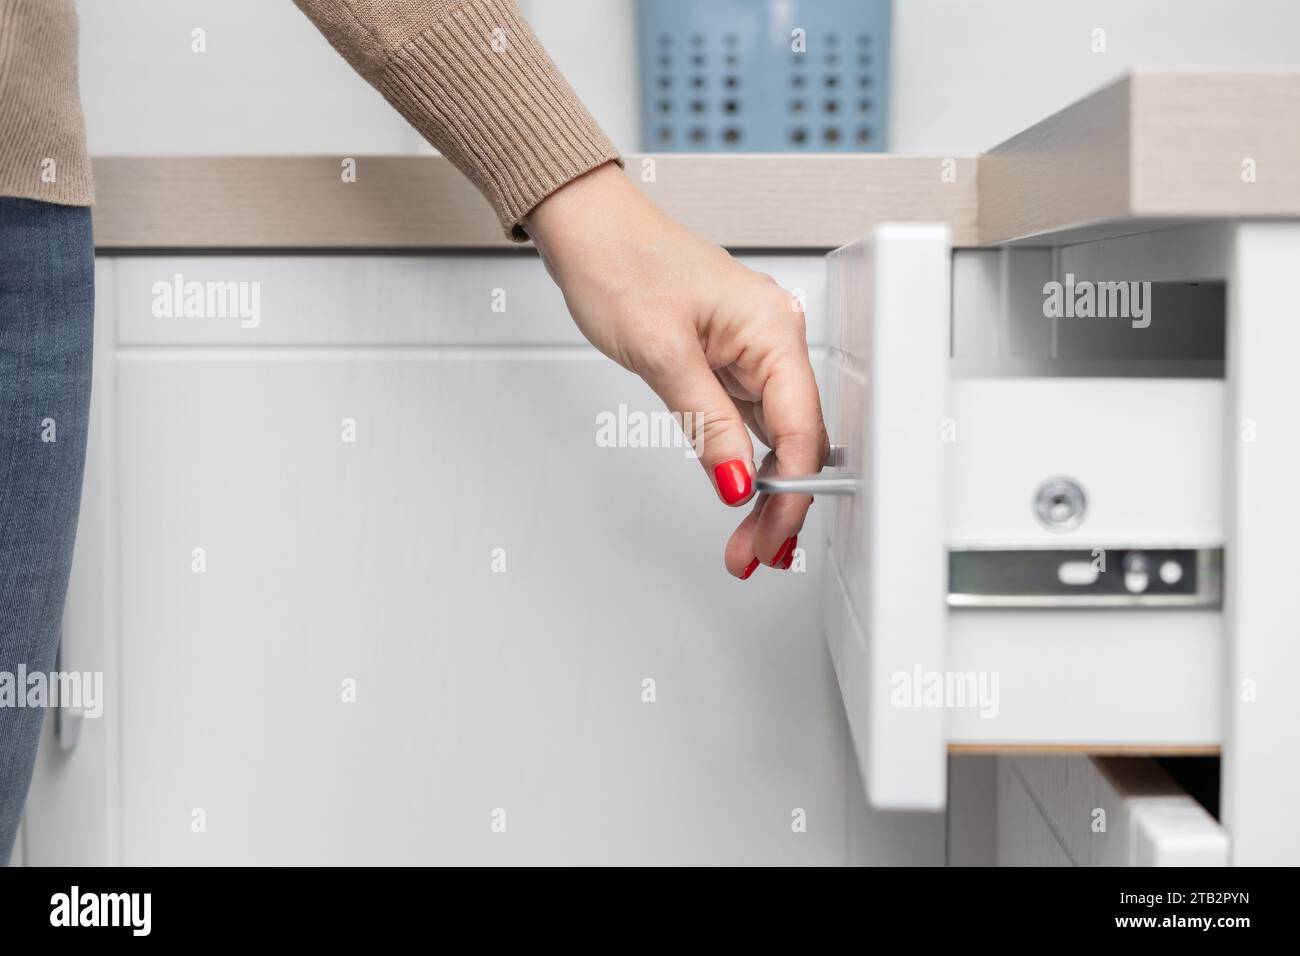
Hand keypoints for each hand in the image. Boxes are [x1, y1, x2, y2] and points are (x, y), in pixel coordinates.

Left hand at [523, 163, 829, 578]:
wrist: (587, 229)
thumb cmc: (621, 263)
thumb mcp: (663, 355)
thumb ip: (706, 424)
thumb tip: (735, 481)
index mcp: (773, 329)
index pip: (802, 432)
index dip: (789, 495)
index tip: (767, 536)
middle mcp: (771, 339)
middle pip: (795, 440)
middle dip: (777, 503)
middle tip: (752, 552)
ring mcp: (749, 350)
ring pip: (772, 436)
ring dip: (759, 489)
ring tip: (744, 539)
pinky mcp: (724, 358)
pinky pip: (746, 419)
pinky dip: (740, 459)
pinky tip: (735, 490)